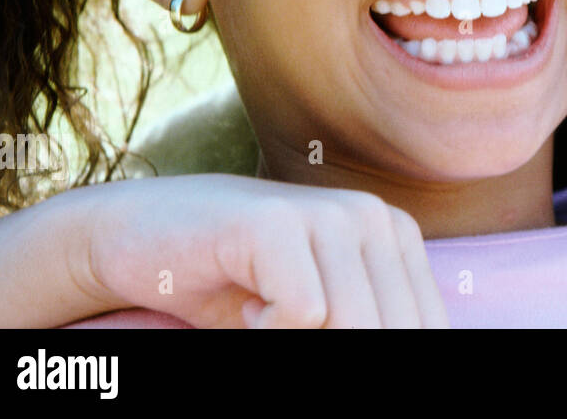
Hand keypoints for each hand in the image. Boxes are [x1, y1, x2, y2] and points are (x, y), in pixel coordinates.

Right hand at [79, 174, 448, 328]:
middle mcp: (374, 215)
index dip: (377, 354)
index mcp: (398, 238)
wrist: (141, 240)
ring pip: (351, 323)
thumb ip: (369, 326)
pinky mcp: (276, 221)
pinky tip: (244, 296)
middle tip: (280, 323)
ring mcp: (329, 212)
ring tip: (266, 310)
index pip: (425, 328)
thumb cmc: (239, 287)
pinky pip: (302, 313)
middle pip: (389, 329)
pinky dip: (263, 328)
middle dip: (330, 347)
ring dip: (294, 339)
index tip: (311, 328)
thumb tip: (421, 345)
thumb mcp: (324, 315)